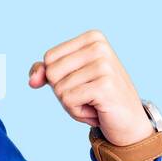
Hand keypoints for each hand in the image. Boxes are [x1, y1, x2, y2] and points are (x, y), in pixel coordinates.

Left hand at [27, 30, 155, 160]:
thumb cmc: (97, 98)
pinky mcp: (105, 85)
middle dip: (63, 92)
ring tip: (94, 103)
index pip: (49, 58)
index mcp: (92, 38)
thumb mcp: (69, 80)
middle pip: (52, 72)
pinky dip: (78, 113)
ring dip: (72, 105)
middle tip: (87, 96)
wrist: (129, 122)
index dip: (58, 78)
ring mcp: (104, 65)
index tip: (82, 83)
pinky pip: (69, 102)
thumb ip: (46, 72)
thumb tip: (32, 80)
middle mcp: (99, 47)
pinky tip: (97, 110)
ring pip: (59, 89)